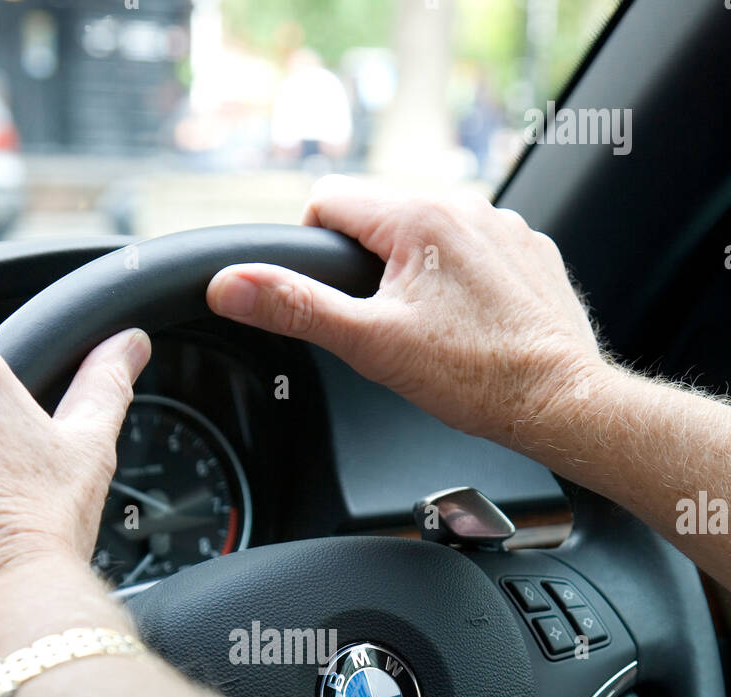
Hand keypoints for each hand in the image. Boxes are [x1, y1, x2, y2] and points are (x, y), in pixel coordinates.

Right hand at [207, 176, 604, 447]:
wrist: (558, 401)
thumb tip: (231, 285)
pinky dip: (462, 282)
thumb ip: (296, 307)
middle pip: (380, 218)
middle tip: (388, 326)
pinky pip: (475, 251)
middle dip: (369, 269)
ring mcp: (503, 225)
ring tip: (434, 331)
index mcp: (417, 216)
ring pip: (428, 236)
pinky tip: (471, 326)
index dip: (314, 250)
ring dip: (416, 274)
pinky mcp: (530, 251)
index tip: (336, 298)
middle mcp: (464, 204)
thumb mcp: (369, 345)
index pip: (328, 201)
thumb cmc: (475, 377)